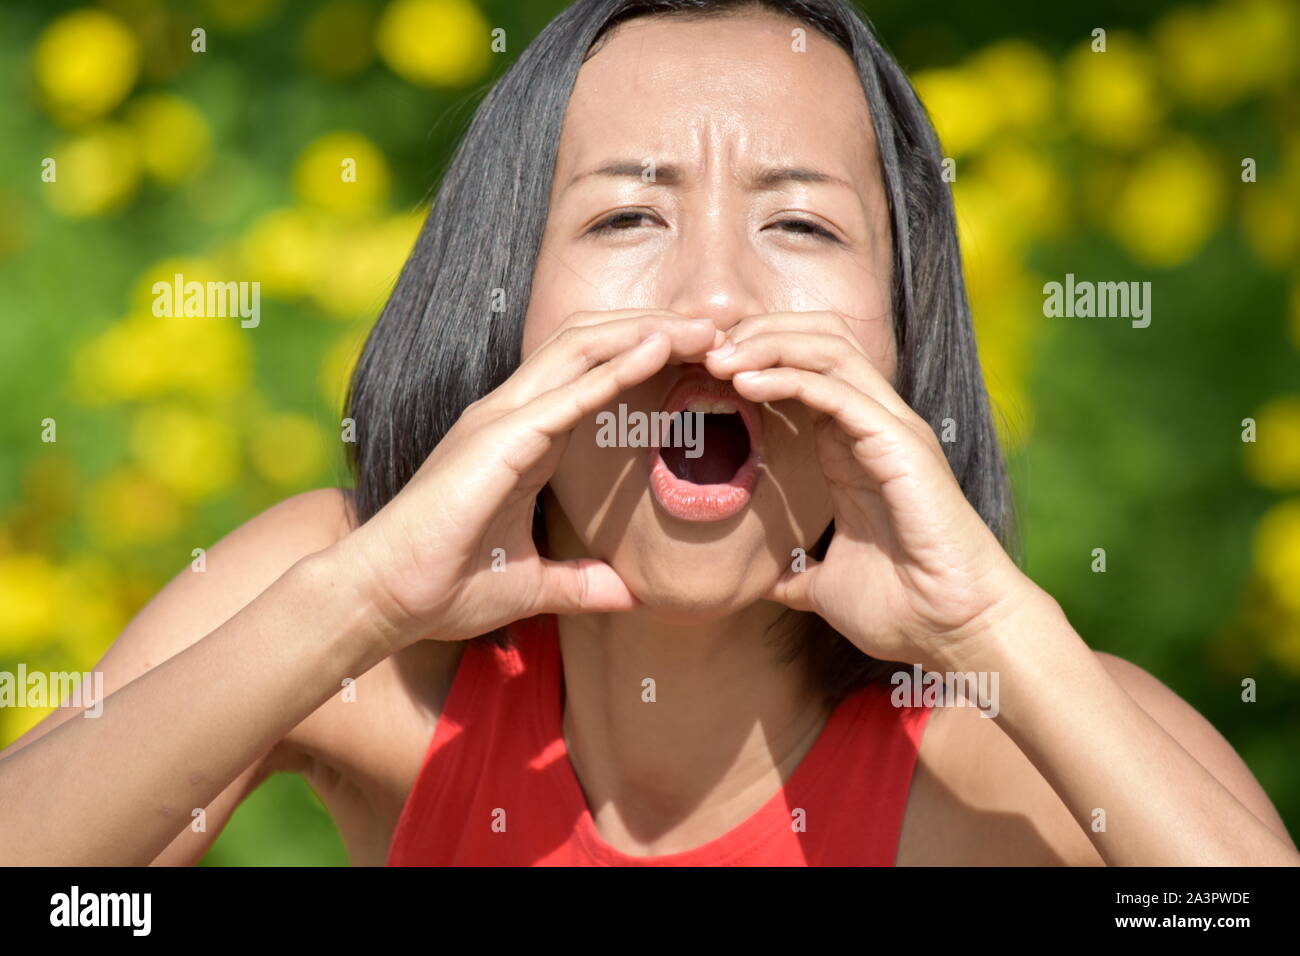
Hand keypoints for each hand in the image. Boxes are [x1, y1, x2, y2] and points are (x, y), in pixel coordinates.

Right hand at [338, 309, 720, 649]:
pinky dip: (617, 367)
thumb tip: (629, 595)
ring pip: (584, 349)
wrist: (385, 600)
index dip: (648, 354)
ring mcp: (503, 419)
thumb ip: (581, 583)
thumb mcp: (534, 585)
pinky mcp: (498, 440)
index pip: (594, 372)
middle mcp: (514, 414)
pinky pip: (568, 394)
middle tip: (719, 324)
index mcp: (525, 437)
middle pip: (595, 345)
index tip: (704, 355)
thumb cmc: (444, 588)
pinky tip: (660, 349)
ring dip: (647, 332)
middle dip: (658, 326)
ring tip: (704, 327)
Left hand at [704, 311, 1038, 670]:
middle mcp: (874, 425)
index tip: (700, 371)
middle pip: (817, 339)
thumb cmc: (899, 611)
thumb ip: (794, 572)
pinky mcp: (899, 442)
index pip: (805, 368)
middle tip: (702, 352)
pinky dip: (788, 376)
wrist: (951, 634)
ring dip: (767, 345)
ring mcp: (891, 428)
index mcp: (853, 447)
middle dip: (757, 334)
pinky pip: (838, 389)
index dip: (754, 357)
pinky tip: (746, 384)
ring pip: (829, 347)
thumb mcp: (823, 587)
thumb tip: (761, 584)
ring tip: (718, 359)